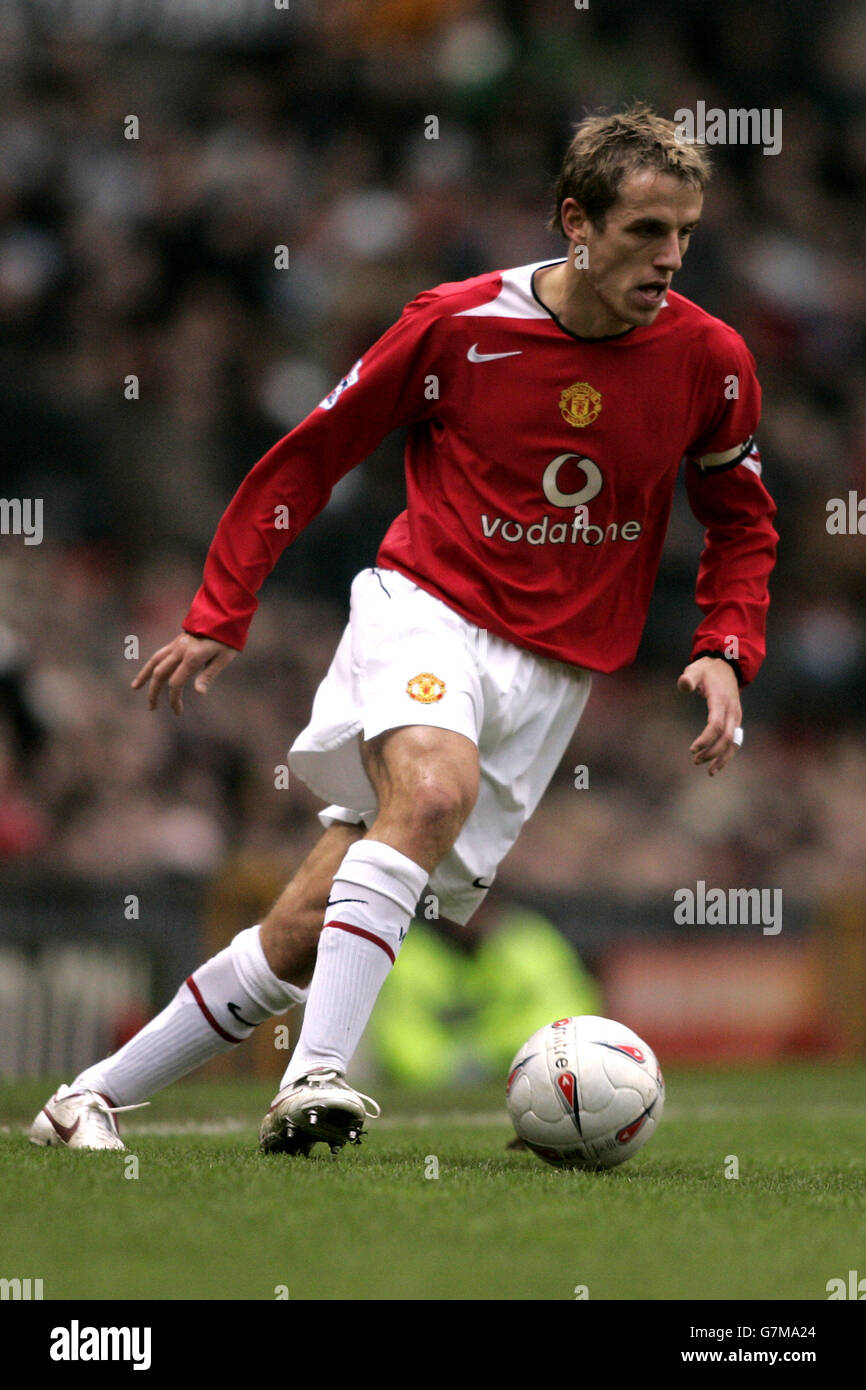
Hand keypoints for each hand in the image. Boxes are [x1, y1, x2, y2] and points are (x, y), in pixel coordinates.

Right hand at [131, 631, 236, 714]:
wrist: (223, 614)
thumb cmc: (227, 638)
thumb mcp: (224, 658)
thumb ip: (209, 675)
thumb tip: (198, 693)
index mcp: (193, 657)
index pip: (176, 683)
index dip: (174, 699)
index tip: (178, 712)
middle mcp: (180, 650)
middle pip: (160, 673)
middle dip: (154, 692)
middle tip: (152, 708)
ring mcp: (177, 645)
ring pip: (155, 661)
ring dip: (144, 676)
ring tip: (135, 687)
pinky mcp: (177, 642)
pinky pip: (159, 654)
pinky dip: (151, 665)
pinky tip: (149, 673)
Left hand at [677, 656, 741, 775]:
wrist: (727, 665)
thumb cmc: (707, 670)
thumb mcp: (696, 669)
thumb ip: (689, 678)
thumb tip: (683, 684)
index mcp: (721, 700)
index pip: (716, 725)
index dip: (705, 739)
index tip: (692, 749)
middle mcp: (732, 710)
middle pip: (726, 737)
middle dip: (712, 752)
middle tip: (695, 761)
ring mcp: (737, 716)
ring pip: (734, 742)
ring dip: (722, 757)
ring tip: (709, 771)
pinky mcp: (737, 720)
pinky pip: (735, 741)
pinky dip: (728, 754)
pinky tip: (717, 765)